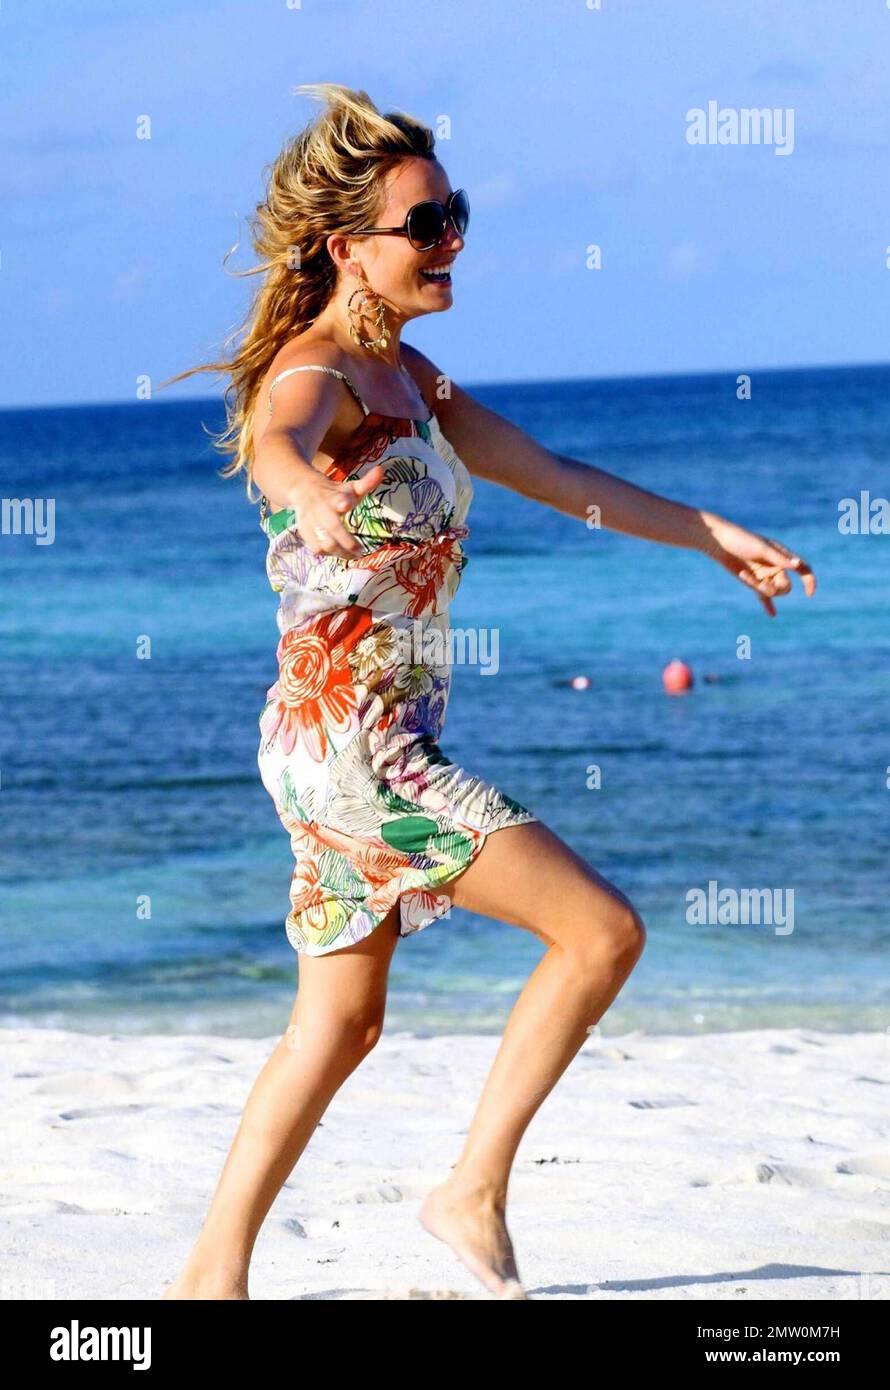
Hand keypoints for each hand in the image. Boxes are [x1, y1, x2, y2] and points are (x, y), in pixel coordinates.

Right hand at [290, 464, 385, 560]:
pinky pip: (316, 548)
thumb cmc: (334, 492)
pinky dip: (328, 554)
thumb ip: (367, 482)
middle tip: (361, 552)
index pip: (337, 498)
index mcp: (334, 496)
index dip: (342, 501)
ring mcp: (311, 521)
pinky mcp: (304, 531)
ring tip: (352, 555)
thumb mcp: (350, 487)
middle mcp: (321, 509)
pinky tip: (337, 553)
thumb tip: (382, 469)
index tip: (346, 504)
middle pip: (333, 528)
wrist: (303, 489)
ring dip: (340, 552)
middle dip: (347, 542)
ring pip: (324, 543)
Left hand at [699, 511, 816, 616]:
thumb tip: (798, 565)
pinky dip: (768, 605)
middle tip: (760, 584)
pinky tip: (772, 614)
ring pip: (771, 591)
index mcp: (782, 555)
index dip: (809, 580)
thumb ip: (780, 559)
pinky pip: (763, 596)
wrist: (720, 542)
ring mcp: (764, 574)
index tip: (809, 593)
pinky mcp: (753, 581)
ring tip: (745, 575)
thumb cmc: (741, 540)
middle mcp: (776, 566)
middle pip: (785, 587)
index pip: (803, 569)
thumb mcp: (761, 549)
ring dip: (760, 589)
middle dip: (774, 589)